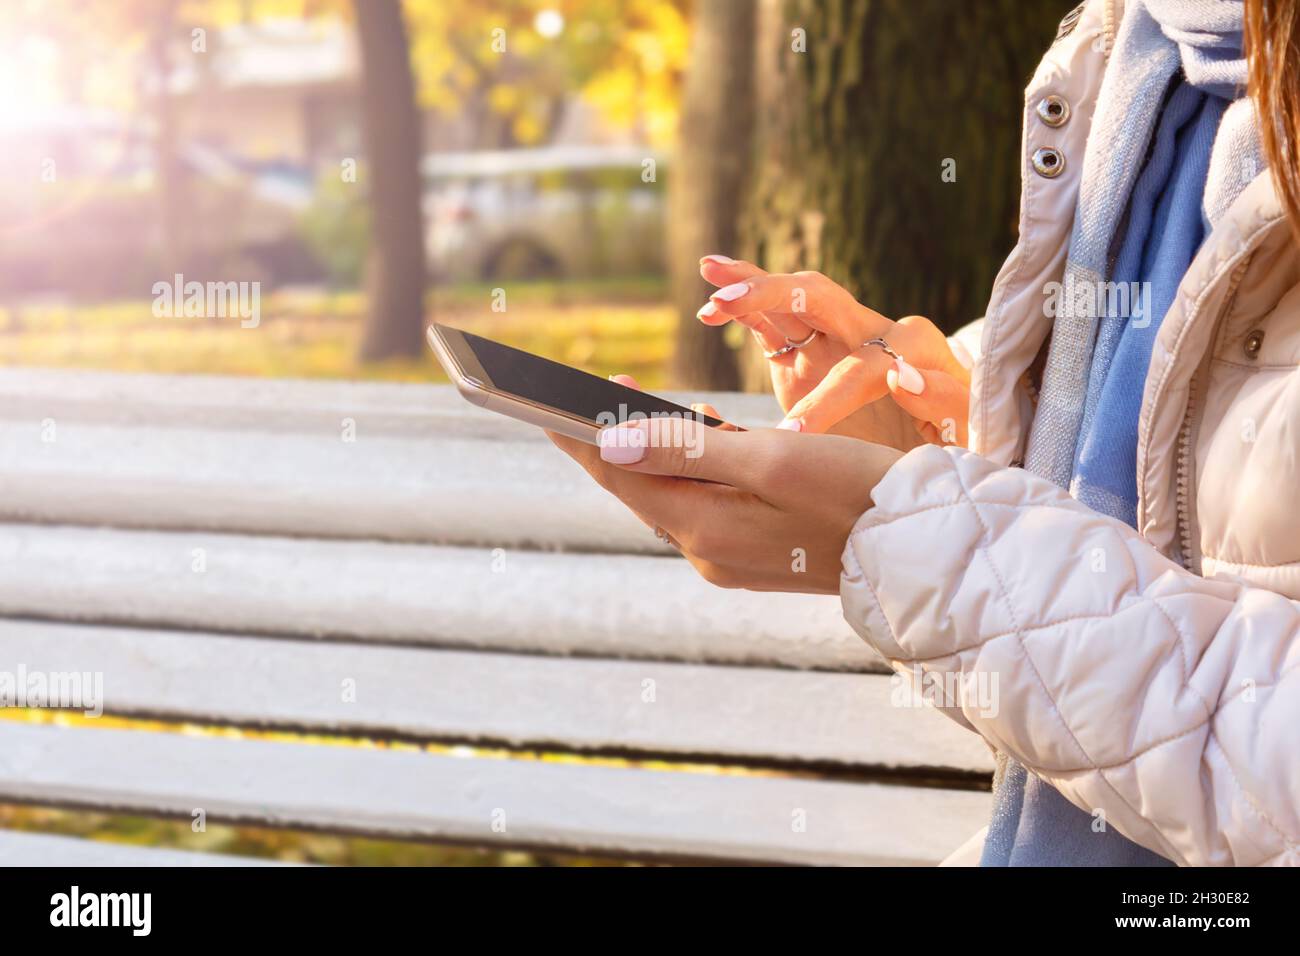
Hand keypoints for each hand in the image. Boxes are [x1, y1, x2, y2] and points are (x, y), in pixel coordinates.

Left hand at [548, 395, 902, 593]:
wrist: (921, 544)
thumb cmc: (855, 491)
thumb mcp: (772, 460)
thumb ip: (686, 449)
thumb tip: (608, 440)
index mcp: (704, 528)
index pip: (618, 475)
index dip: (577, 436)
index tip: (538, 401)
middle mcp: (708, 549)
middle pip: (639, 486)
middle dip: (612, 439)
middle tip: (590, 390)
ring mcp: (731, 555)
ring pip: (673, 493)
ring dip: (656, 451)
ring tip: (641, 405)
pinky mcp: (755, 551)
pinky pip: (706, 503)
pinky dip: (697, 468)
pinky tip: (705, 438)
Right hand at [698, 255, 971, 446]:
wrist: (942, 440)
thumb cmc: (956, 438)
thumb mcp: (966, 429)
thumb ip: (944, 401)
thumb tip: (901, 376)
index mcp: (912, 348)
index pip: (865, 363)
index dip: (830, 399)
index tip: (796, 435)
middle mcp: (870, 331)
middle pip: (821, 295)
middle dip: (774, 293)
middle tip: (729, 299)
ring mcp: (834, 337)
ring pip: (790, 296)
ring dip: (749, 283)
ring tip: (710, 272)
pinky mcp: (806, 352)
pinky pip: (772, 322)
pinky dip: (743, 310)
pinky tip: (710, 306)